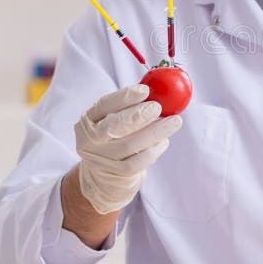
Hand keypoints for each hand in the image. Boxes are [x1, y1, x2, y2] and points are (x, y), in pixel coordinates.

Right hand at [74, 83, 182, 214]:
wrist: (105, 175)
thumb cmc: (116, 138)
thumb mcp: (115, 120)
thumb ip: (133, 105)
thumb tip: (160, 88)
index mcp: (88, 120)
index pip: (104, 105)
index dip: (124, 97)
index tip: (145, 90)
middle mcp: (89, 140)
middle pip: (113, 127)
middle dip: (137, 115)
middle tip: (158, 107)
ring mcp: (101, 159)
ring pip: (129, 145)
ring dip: (154, 132)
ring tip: (174, 121)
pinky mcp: (116, 174)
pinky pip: (137, 162)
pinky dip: (154, 150)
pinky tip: (164, 141)